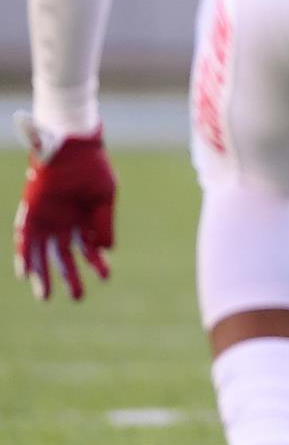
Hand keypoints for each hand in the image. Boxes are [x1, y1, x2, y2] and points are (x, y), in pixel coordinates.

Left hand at [14, 114, 114, 301]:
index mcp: (84, 220)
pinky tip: (25, 273)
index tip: (106, 278)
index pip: (89, 249)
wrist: (73, 146)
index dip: (97, 264)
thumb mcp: (104, 199)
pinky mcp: (31, 211)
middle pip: (64, 256)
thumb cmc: (93, 168)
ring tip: (45, 296)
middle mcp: (63, 223)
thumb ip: (104, 224)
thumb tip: (106, 250)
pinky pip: (24, 238)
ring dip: (43, 274)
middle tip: (77, 298)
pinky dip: (25, 255)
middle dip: (70, 277)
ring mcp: (46, 218)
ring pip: (43, 253)